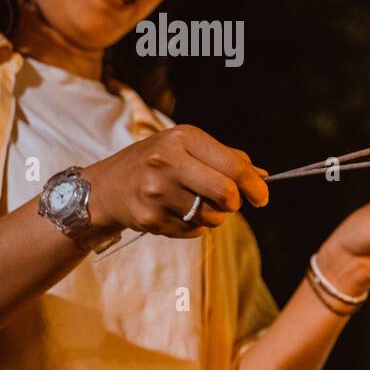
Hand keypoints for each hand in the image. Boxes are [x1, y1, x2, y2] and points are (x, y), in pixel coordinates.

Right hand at [82, 124, 267, 237]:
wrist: (107, 187)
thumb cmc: (157, 163)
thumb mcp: (188, 148)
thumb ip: (227, 159)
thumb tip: (262, 176)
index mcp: (182, 139)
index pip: (234, 166)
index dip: (255, 186)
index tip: (262, 197)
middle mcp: (166, 162)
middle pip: (226, 193)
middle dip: (235, 203)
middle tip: (230, 203)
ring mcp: (155, 191)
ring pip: (212, 217)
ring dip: (213, 216)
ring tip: (195, 204)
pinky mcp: (149, 217)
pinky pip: (193, 231)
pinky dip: (193, 226)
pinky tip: (175, 212)